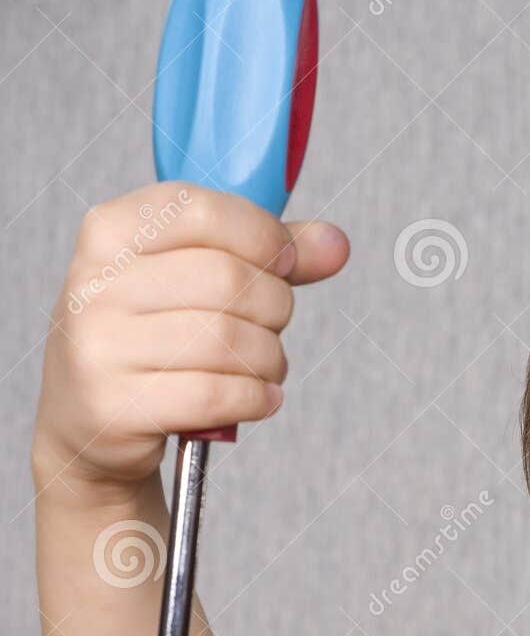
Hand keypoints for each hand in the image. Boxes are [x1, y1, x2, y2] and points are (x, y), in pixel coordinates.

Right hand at [32, 182, 347, 494]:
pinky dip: (255, 398)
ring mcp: (100, 346)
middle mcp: (95, 283)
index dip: (263, 237)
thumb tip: (336, 245)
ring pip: (226, 340)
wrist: (87, 425)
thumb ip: (263, 256)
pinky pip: (216, 395)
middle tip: (272, 328)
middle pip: (226, 279)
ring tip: (265, 368)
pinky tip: (260, 398)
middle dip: (274, 307)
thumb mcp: (190, 282)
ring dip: (270, 359)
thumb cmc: (149, 342)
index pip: (203, 211)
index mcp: (109, 232)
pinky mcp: (116, 406)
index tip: (283, 264)